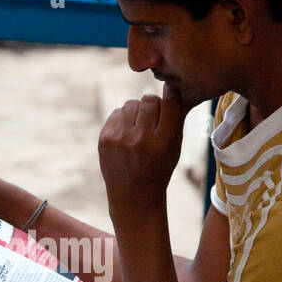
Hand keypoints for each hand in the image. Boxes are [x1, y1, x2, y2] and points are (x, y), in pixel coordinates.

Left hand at [98, 87, 186, 214]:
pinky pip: (117, 113)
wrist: (133, 196)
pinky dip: (124, 119)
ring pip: (131, 103)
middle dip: (153, 105)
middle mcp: (141, 140)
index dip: (171, 99)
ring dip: (137, 111)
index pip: (170, 103)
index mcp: (163, 142)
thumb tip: (174, 86)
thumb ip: (176, 119)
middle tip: (154, 118)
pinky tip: (128, 134)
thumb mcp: (175, 148)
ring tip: (140, 126)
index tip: (171, 101)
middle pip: (149, 99)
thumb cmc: (160, 168)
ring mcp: (120, 139)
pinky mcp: (105, 139)